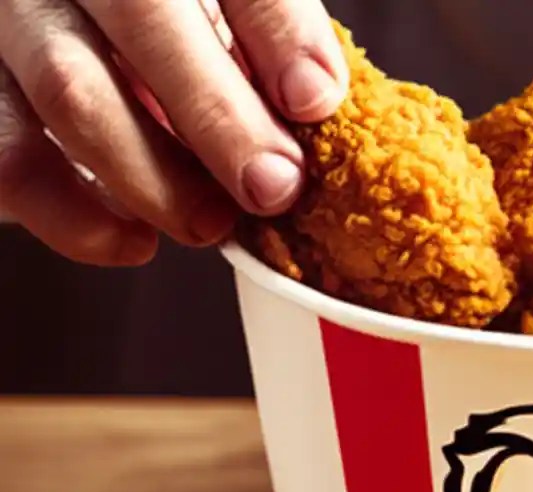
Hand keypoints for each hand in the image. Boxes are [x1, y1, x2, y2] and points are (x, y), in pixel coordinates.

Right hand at [0, 0, 348, 264]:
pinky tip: (133, 241)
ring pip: (71, 87)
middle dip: (218, 114)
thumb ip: (258, 50)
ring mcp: (10, 18)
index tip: (315, 101)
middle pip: (144, 14)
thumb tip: (312, 108)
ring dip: (154, 173)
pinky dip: (72, 212)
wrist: (71, 39)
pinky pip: (10, 154)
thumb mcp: (214, 28)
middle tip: (273, 187)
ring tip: (213, 224)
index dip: (277, 29)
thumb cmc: (166, 40)